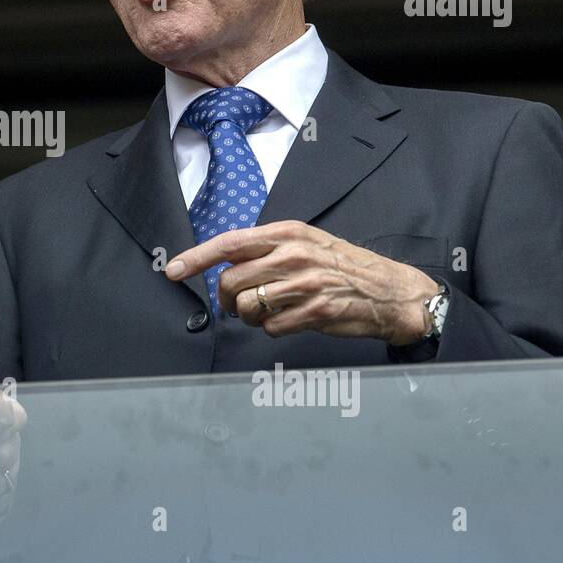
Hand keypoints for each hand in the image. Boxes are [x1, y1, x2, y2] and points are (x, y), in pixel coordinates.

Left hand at [164, 219, 437, 345]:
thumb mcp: (305, 242)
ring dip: (249, 316)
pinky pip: (270, 327)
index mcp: (287, 233)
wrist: (391, 291)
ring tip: (267, 312)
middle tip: (237, 304)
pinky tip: (290, 320)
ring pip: (247, 306)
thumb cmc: (342, 266)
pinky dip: (272, 328)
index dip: (196, 258)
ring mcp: (306, 284)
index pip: (229, 243)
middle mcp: (293, 254)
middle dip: (226, 299)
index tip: (172, 271)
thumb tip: (223, 266)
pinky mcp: (316, 312)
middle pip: (231, 281)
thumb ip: (266, 249)